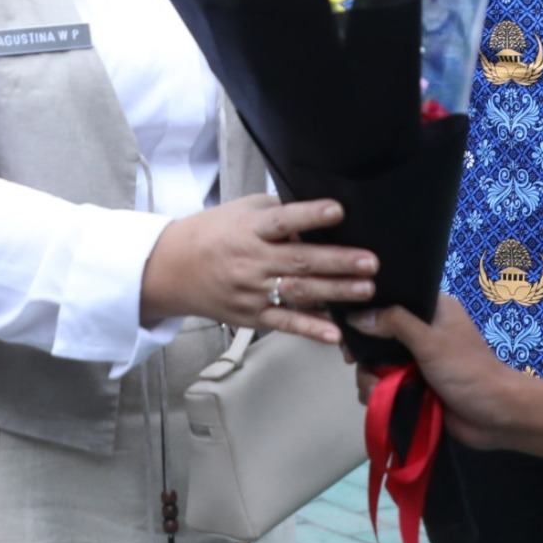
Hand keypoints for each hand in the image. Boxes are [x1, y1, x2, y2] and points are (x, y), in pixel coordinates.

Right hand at [141, 194, 377, 344]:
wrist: (172, 269)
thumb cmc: (213, 233)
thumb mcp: (243, 210)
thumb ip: (279, 211)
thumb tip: (318, 211)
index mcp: (251, 230)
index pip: (283, 220)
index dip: (310, 215)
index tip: (338, 210)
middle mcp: (253, 261)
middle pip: (300, 261)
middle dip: (338, 262)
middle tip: (370, 262)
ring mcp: (252, 291)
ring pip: (299, 292)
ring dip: (335, 292)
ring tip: (365, 289)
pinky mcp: (252, 315)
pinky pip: (285, 323)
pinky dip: (310, 328)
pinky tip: (334, 332)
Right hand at [351, 294, 542, 477]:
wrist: (496, 416)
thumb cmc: (467, 370)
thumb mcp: (430, 341)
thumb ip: (394, 323)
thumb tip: (355, 316)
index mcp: (434, 310)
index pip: (394, 300)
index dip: (369, 311)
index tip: (349, 327)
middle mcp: (424, 332)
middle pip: (379, 336)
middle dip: (365, 354)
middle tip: (353, 363)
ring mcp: (419, 362)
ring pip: (379, 364)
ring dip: (370, 378)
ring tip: (375, 391)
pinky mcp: (416, 388)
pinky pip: (386, 386)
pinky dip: (379, 394)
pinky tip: (378, 402)